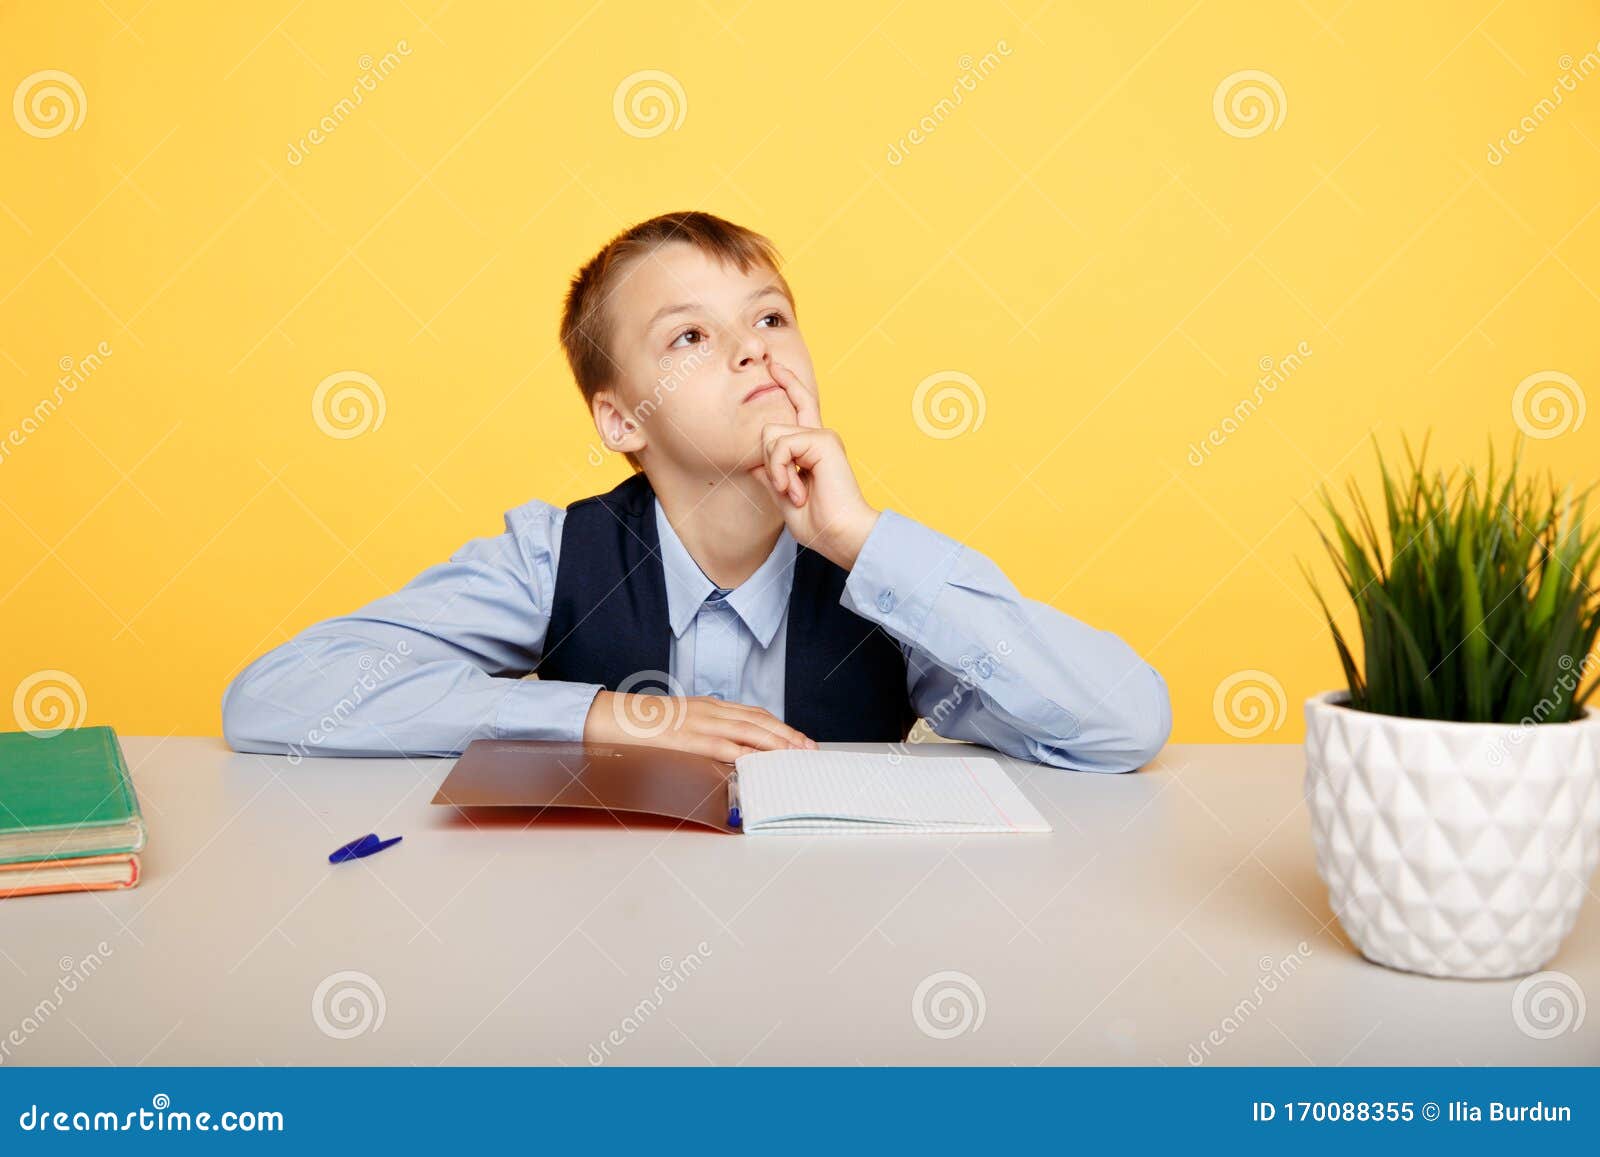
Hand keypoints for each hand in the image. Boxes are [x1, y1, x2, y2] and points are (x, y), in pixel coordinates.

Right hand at [583, 690, 818, 762]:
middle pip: (758, 721)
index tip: (800, 740)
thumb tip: (731, 754)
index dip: (780, 726)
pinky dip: (744, 755)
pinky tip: (759, 763)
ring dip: (775, 744)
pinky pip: (722, 747)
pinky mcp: (687, 739)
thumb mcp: (681, 723)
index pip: (754, 713)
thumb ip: (706, 734)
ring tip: (795, 756)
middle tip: (809, 750)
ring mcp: (698, 724)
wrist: (611, 719)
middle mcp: (709, 711)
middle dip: (787, 735)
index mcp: (708, 706)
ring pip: (747, 732)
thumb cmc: (644, 726)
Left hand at [749, 362, 880, 570]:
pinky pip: (781, 445)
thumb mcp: (785, 498)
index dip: (788, 384)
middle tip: (788, 490)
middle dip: (768, 462)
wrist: (842, 534)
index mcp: (814, 448)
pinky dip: (781, 471)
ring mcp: (823, 436)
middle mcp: (819, 437)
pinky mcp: (823, 440)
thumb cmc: (819, 523)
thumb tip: (753, 463)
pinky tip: (796, 490)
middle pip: (771, 427)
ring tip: (795, 492)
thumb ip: (772, 477)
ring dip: (775, 470)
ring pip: (771, 436)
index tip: (775, 366)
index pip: (798, 408)